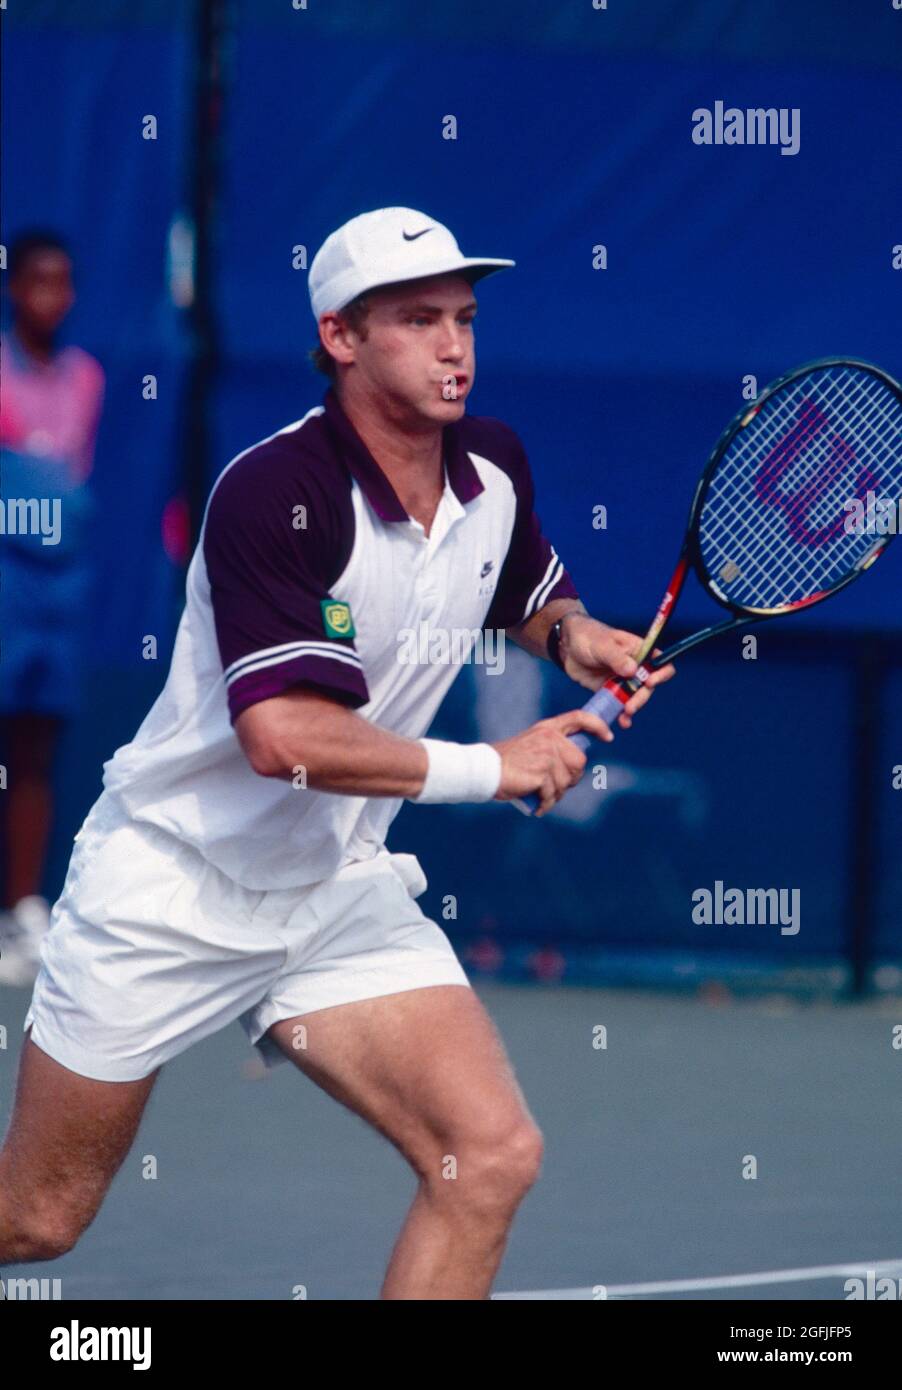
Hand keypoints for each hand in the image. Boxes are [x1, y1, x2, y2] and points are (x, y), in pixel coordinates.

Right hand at [492, 709, 613, 816]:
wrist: (485, 770)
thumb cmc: (507, 762)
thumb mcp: (532, 745)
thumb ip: (552, 748)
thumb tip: (576, 766)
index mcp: (547, 728)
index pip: (579, 718)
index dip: (597, 726)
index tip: (608, 737)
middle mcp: (549, 738)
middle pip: (580, 761)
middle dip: (571, 778)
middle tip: (554, 787)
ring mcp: (546, 755)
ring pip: (567, 781)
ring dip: (555, 794)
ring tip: (540, 795)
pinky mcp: (542, 774)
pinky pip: (553, 794)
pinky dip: (546, 804)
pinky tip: (538, 805)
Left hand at [556, 613, 675, 728]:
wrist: (566, 646)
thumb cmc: (588, 636)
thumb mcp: (602, 645)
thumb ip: (617, 658)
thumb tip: (633, 671)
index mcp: (639, 651)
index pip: (660, 662)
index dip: (661, 673)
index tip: (650, 682)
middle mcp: (635, 667)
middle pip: (648, 686)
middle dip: (641, 697)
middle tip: (630, 706)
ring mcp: (623, 680)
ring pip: (636, 698)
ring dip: (633, 708)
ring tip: (625, 716)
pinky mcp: (611, 691)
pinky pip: (621, 704)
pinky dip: (622, 713)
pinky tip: (622, 721)